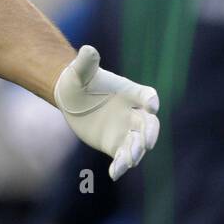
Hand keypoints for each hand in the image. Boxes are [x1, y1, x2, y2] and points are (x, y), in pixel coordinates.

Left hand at [54, 45, 159, 180]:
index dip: (150, 101)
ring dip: (136, 151)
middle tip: (146, 142)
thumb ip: (86, 62)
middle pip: (149, 125)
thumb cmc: (79, 80)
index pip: (146, 96)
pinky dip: (120, 165)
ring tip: (130, 160)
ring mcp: (126, 130)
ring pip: (137, 143)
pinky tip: (114, 173)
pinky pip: (122, 156)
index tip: (152, 106)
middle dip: (150, 133)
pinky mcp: (115, 144)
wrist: (71, 98)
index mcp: (129, 92)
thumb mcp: (79, 70)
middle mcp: (133, 113)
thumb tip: (88, 50)